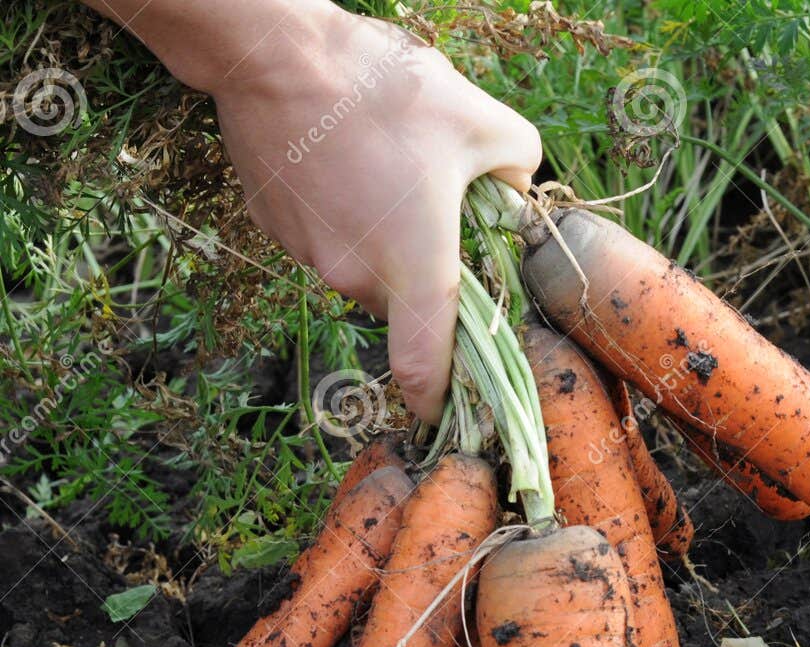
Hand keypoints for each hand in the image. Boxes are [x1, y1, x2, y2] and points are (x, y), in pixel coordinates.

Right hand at [80, 0, 542, 422]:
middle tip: (436, 205)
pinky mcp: (273, 227)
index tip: (444, 411)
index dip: (436, 398)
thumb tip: (515, 191)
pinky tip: (343, 156)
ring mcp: (307, 255)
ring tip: (384, 164)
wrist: (274, 53)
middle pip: (403, 300)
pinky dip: (341, 212)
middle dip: (424, 268)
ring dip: (381, 235)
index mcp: (415, 270)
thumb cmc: (386, 92)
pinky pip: (324, 236)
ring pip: (363, 265)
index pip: (424, 367)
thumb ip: (519, 168)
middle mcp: (356, 278)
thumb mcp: (483, 122)